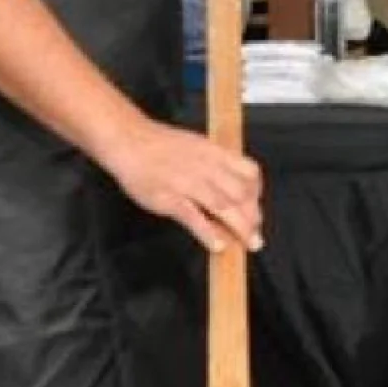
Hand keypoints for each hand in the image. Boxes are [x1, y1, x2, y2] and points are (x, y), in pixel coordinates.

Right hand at [106, 119, 265, 252]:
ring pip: (223, 207)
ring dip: (240, 228)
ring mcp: (188, 183)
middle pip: (241, 194)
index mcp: (214, 153)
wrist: (129, 140)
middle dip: (252, 216)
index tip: (257, 207)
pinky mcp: (170, 198)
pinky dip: (208, 233)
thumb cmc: (161, 146)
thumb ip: (216, 164)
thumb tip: (233, 185)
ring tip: (247, 243)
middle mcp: (206, 168)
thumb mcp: (196, 147)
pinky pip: (194, 218)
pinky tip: (218, 246)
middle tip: (255, 233)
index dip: (258, 193)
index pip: (249, 172)